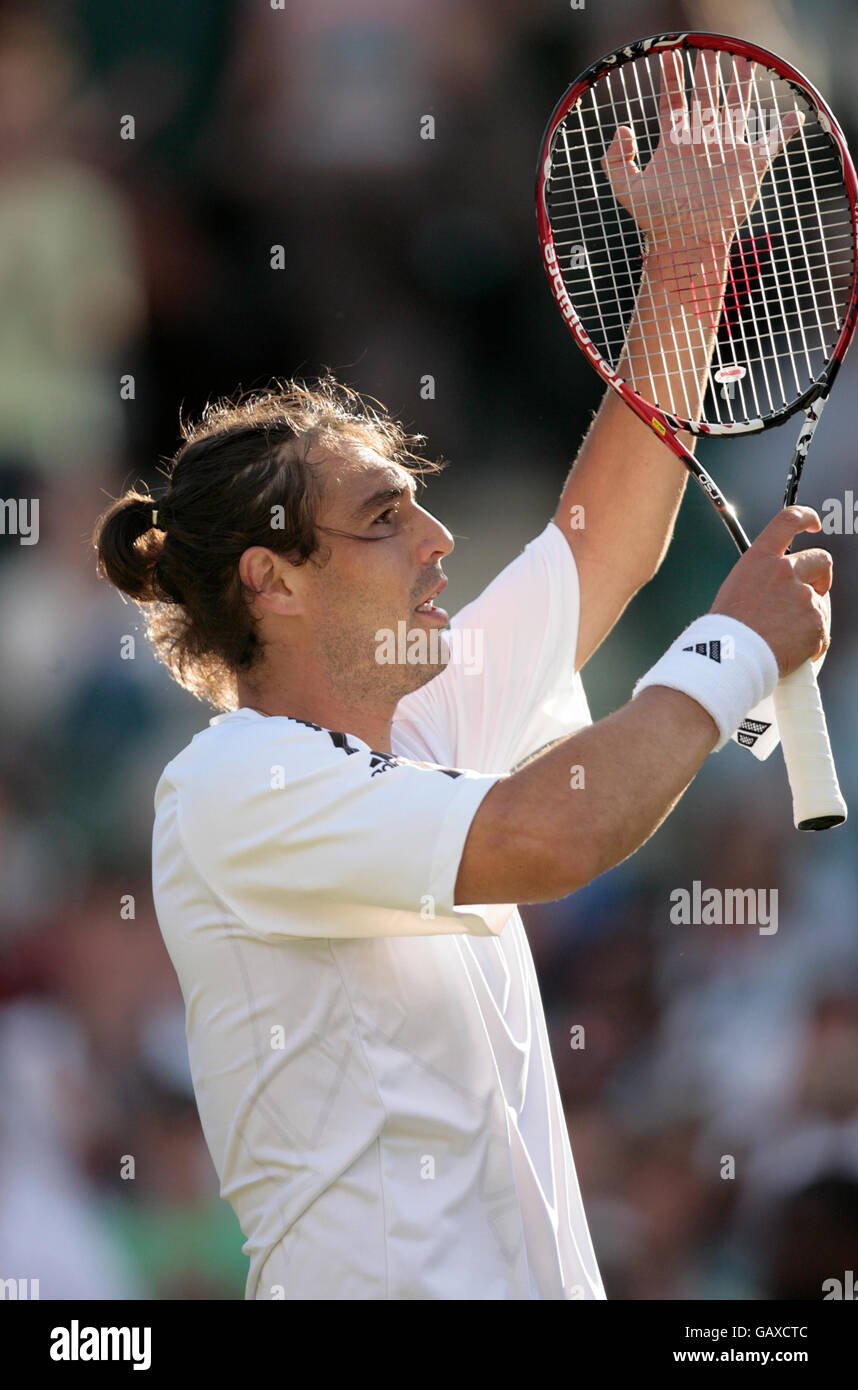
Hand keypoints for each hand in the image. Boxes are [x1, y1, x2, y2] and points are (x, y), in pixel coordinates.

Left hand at [601, 50, 803, 255]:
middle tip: (707, 46)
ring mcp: (726, 151)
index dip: (671, 76)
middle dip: (706, 70)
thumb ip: (616, 159)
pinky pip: (771, 142)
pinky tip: (793, 117)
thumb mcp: (627, 189)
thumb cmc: (655, 221)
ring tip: (743, 59)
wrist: (685, 244)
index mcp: (674, 143)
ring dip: (741, 83)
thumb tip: (622, 126)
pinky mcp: (749, 166)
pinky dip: (783, 130)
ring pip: (736, 107)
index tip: (668, 52)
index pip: (673, 100)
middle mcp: (701, 141)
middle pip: (705, 95)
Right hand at [710, 506, 831, 676]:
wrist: (730, 657)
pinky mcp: (815, 620)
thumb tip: (777, 590)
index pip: (788, 521)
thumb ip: (762, 581)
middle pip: (820, 559)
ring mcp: (803, 595)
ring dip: (810, 615)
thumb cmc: (725, 631)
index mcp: (760, 559)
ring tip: (787, 636)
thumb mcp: (736, 591)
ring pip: (821, 600)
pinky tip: (792, 650)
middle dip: (821, 575)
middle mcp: (784, 571)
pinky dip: (812, 642)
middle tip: (812, 592)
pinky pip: (821, 630)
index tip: (813, 523)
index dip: (805, 518)